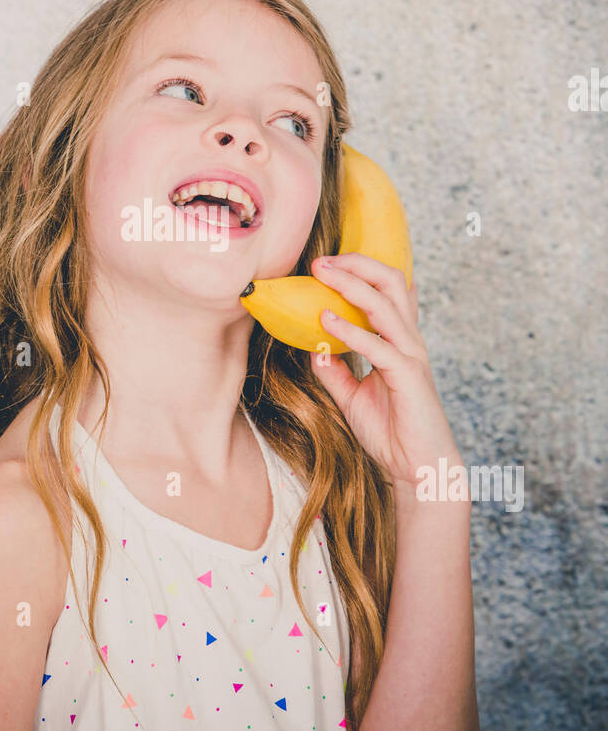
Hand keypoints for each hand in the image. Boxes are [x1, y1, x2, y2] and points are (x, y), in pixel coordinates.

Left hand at [308, 252, 459, 490]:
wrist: (418, 468)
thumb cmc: (391, 432)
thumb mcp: (352, 396)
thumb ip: (334, 371)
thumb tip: (313, 349)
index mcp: (398, 341)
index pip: (386, 291)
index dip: (359, 270)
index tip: (324, 264)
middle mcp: (407, 340)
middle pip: (391, 282)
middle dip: (356, 264)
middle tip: (320, 261)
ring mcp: (410, 355)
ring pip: (385, 303)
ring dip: (350, 284)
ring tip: (321, 274)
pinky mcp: (408, 375)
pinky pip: (378, 344)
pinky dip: (349, 329)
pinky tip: (325, 321)